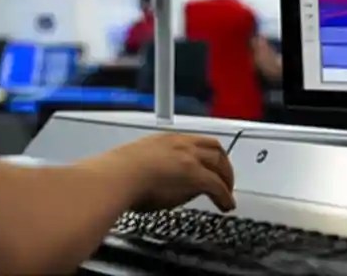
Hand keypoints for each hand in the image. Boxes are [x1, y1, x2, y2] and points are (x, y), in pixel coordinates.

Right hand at [97, 133, 235, 212]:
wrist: (119, 177)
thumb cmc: (119, 174)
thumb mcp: (140, 162)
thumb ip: (155, 166)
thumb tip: (158, 177)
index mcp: (167, 140)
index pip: (195, 142)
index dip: (206, 155)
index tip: (208, 167)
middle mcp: (182, 144)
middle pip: (214, 148)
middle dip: (223, 164)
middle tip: (225, 180)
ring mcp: (190, 158)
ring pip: (220, 163)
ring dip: (227, 179)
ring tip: (227, 195)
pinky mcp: (196, 175)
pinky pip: (218, 186)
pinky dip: (225, 196)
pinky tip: (226, 206)